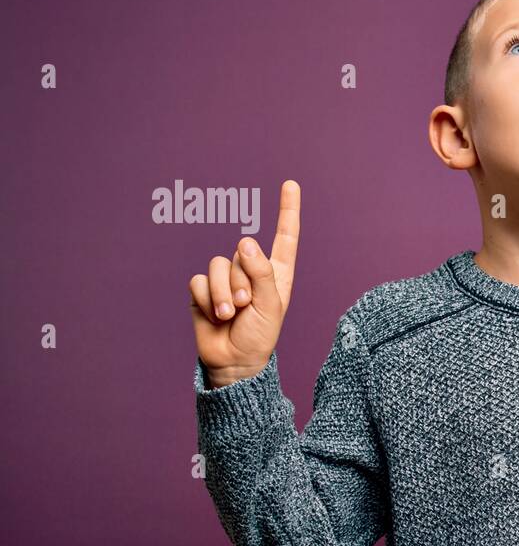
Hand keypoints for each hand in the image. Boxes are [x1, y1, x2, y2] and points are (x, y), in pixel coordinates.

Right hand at [189, 180, 301, 385]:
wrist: (233, 361)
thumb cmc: (259, 336)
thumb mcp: (270, 306)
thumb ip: (261, 273)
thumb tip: (246, 241)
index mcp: (276, 273)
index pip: (284, 237)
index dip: (287, 210)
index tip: (291, 184)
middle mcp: (251, 270)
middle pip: (241, 254)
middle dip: (242, 282)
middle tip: (245, 307)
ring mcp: (226, 278)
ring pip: (218, 265)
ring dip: (223, 293)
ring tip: (230, 314)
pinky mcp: (204, 288)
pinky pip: (199, 281)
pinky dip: (206, 300)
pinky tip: (213, 315)